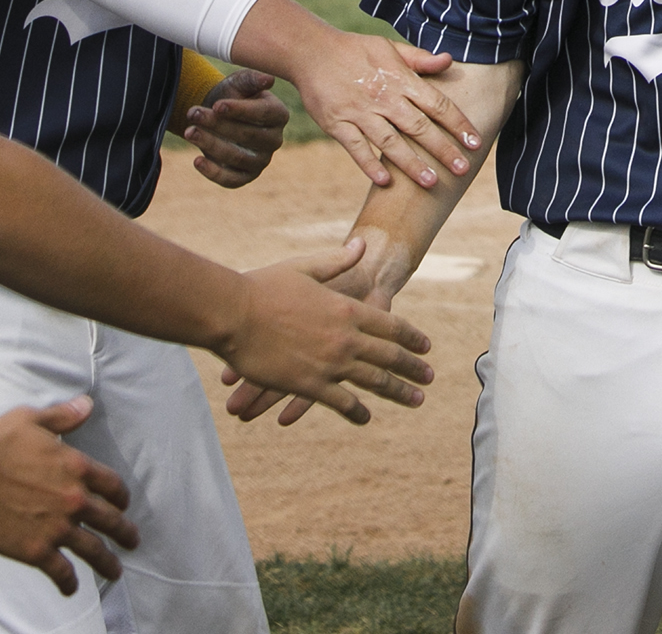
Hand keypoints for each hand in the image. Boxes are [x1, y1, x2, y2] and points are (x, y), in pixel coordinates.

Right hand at [0, 398, 137, 595]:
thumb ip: (62, 416)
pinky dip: (68, 582)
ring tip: (115, 571)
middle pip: (110, 520)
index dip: (120, 497)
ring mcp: (57, 527)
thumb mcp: (31, 419)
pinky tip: (70, 588)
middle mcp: (74, 500)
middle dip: (124, 532)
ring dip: (107, 563)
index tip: (122, 504)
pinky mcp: (36, 550)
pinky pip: (61, 571)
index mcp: (76, 467)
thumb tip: (85, 405)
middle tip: (132, 541)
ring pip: (93, 550)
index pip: (111, 485)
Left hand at [181, 69, 289, 186]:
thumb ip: (252, 79)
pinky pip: (232, 180)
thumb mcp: (239, 82)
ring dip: (211, 145)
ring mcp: (261, 161)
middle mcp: (274, 140)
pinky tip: (197, 160)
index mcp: (279, 114)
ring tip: (189, 131)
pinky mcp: (246, 176)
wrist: (216, 113)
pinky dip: (213, 172)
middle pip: (249, 136)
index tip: (217, 106)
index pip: (263, 114)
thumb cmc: (231, 95)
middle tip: (194, 113)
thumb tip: (269, 79)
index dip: (240, 111)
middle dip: (219, 125)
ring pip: (238, 158)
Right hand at [218, 237, 415, 427]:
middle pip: (390, 356)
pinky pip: (342, 403)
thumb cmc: (262, 286)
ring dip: (399, 392)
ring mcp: (330, 363)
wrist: (232, 314)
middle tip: (429, 378)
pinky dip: (357, 411)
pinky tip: (365, 417)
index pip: (391, 325)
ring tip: (416, 400)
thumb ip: (336, 261)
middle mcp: (346, 338)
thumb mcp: (303, 267)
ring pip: (375, 382)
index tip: (426, 347)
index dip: (411, 337)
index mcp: (346, 308)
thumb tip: (361, 245)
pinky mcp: (309, 384)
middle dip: (413, 368)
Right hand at [291, 35, 480, 188]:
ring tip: (431, 182)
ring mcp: (359, 112)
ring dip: (411, 163)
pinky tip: (385, 181)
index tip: (476, 142)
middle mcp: (382, 97)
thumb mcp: (388, 48)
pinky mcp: (336, 124)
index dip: (458, 123)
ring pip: (389, 142)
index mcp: (398, 78)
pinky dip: (370, 164)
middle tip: (463, 168)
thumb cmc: (354, 50)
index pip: (436, 103)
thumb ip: (419, 59)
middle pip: (418, 126)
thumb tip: (449, 60)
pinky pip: (356, 148)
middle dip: (442, 149)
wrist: (310, 51)